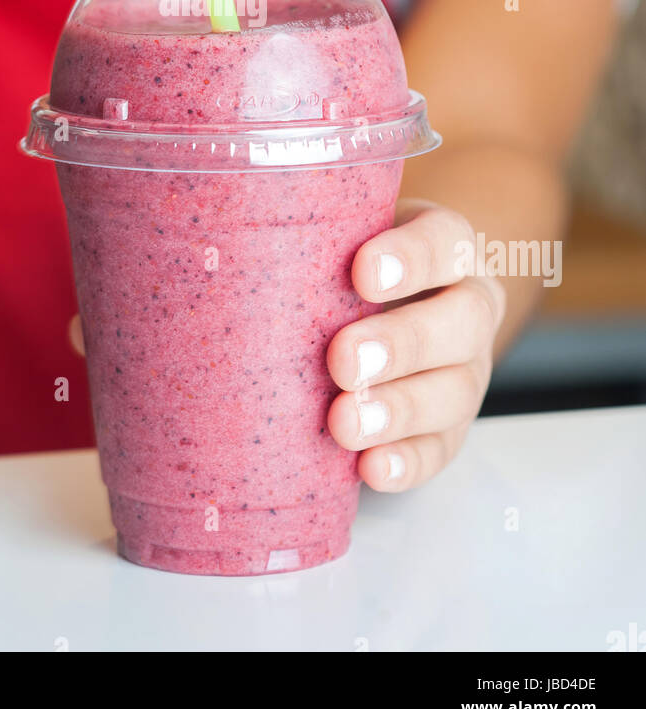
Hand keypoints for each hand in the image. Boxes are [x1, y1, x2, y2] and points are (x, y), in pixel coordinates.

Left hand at [326, 199, 505, 490]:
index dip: (412, 257)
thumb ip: (313, 241)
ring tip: (344, 424)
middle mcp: (467, 307)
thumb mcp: (338, 241)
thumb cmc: (342, 267)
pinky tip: (370, 467)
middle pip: (461, 321)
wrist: (373, 316)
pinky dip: (407, 462)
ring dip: (400, 411)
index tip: (362, 273)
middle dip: (402, 343)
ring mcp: (465, 371)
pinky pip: (440, 450)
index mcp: (446, 249)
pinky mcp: (450, 428)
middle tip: (343, 360)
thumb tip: (240, 245)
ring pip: (455, 392)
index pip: (445, 241)